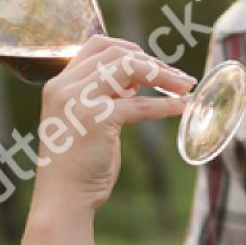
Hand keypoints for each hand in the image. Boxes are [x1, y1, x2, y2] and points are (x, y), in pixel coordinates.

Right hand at [32, 37, 193, 212]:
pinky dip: (166, 104)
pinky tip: (183, 107)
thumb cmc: (77, 163)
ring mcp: (79, 101)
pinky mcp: (96, 119)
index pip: (97, 45)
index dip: (128, 49)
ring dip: (163, 75)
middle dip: (151, 61)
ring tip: (185, 86)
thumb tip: (137, 79)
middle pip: (115, 52)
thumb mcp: (83, 119)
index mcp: (59, 84)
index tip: (152, 65)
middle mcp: (65, 87)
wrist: (63, 198)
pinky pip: (141, 105)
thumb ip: (101, 96)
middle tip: (177, 77)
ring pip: (128, 67)